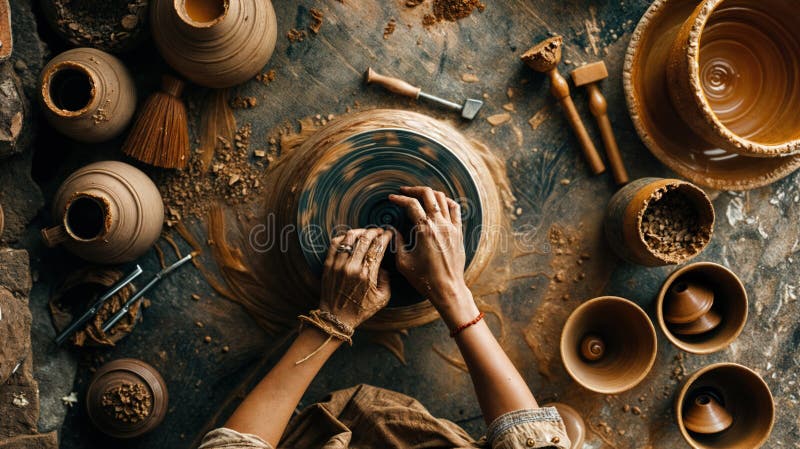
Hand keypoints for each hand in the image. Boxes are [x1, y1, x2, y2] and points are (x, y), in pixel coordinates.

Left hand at [319, 228, 392, 328]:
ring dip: (360, 231)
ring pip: (350, 238)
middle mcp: (353, 267)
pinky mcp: (328, 265)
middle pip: (366, 239)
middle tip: (378, 230)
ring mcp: (338, 265)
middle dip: (374, 231)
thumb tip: (383, 266)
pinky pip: (335, 244)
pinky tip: (349, 237)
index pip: (378, 247)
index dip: (385, 237)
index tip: (388, 233)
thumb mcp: (382, 298)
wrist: (336, 318)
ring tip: (365, 232)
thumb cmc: (360, 310)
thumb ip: (386, 280)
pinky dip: (343, 236)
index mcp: (367, 274)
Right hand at [389, 186, 478, 328]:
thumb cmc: (424, 278)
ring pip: (442, 198)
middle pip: (428, 194)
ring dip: (429, 193)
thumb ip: (397, 242)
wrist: (447, 289)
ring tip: (419, 195)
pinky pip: (455, 209)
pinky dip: (447, 201)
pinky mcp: (458, 232)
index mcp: (424, 229)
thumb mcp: (403, 262)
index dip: (399, 199)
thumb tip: (393, 230)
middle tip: (404, 191)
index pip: (411, 204)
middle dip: (414, 189)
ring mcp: (451, 227)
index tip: (391, 198)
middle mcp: (439, 224)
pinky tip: (439, 203)